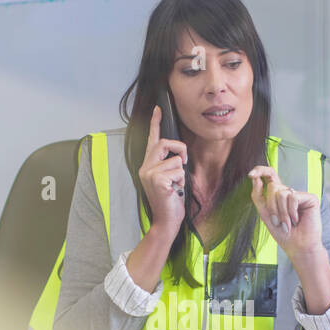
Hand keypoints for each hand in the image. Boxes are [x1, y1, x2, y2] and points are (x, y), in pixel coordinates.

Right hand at [138, 105, 187, 233]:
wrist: (166, 221)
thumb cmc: (170, 201)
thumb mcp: (171, 179)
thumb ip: (170, 164)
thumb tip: (179, 154)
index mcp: (148, 165)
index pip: (152, 140)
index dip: (155, 123)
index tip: (158, 109)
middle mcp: (145, 167)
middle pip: (164, 143)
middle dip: (180, 150)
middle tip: (183, 163)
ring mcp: (149, 173)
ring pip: (176, 160)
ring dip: (181, 174)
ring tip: (175, 187)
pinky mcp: (157, 179)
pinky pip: (178, 171)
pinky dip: (181, 182)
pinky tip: (174, 191)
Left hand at [248, 165, 322, 260]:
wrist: (298, 247)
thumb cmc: (283, 234)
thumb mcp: (265, 215)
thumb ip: (258, 197)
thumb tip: (255, 179)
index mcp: (278, 195)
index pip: (269, 175)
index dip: (260, 171)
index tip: (251, 175)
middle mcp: (289, 192)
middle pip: (272, 186)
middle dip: (271, 206)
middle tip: (278, 221)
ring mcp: (299, 194)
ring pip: (281, 193)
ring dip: (281, 212)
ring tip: (287, 224)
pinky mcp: (310, 198)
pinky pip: (293, 197)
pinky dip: (291, 212)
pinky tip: (296, 220)